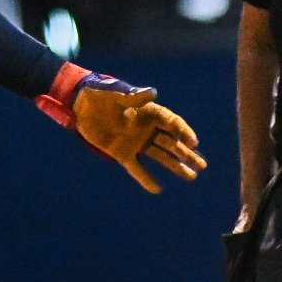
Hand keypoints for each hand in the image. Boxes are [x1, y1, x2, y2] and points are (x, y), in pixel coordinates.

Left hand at [69, 73, 206, 193]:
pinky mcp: (122, 153)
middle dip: (187, 153)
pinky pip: (136, 168)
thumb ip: (132, 96)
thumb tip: (152, 92)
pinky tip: (157, 189)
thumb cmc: (99, 92)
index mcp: (148, 111)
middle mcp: (146, 129)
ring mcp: (136, 142)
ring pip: (160, 156)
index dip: (183, 132)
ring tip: (191, 176)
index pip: (171, 123)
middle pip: (171, 142)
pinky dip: (146, 178)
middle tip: (202, 166)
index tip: (193, 143)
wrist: (80, 104)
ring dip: (175, 166)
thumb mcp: (114, 92)